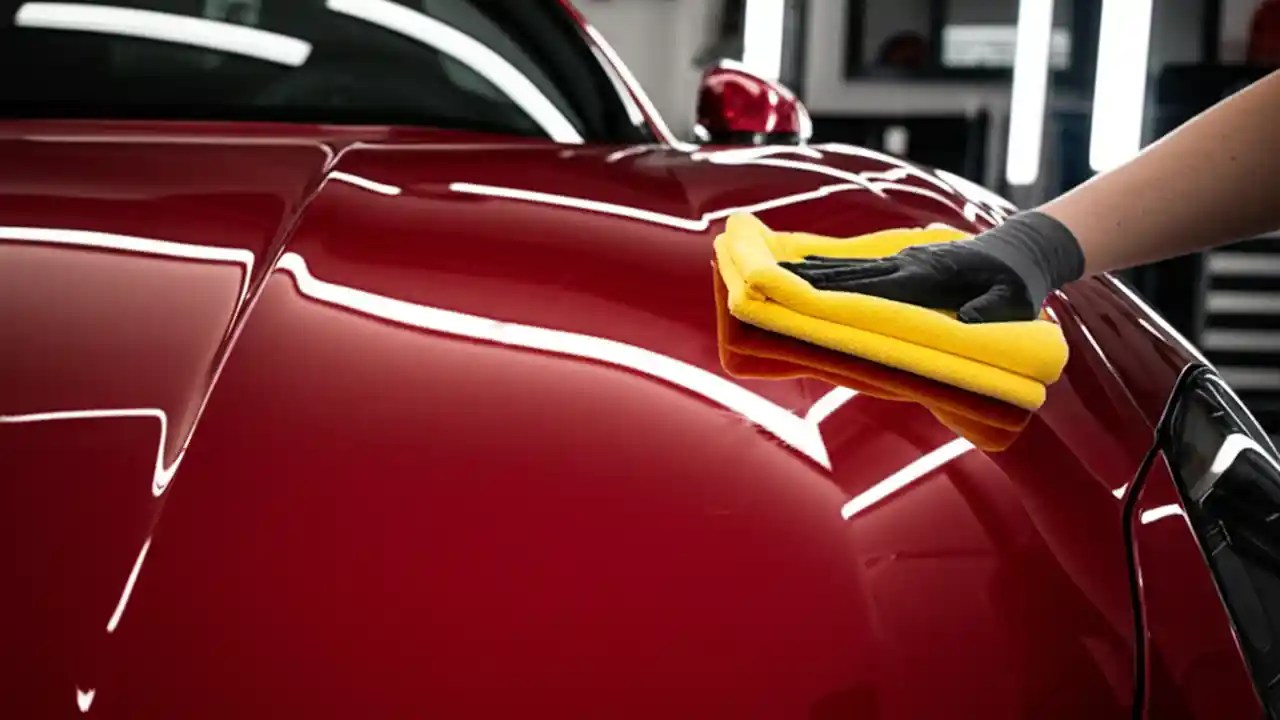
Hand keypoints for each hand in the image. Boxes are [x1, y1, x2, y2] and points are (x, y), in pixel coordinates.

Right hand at [779, 211, 1084, 322]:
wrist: (1026, 249)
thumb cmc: (1020, 284)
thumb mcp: (1015, 302)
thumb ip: (989, 314)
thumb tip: (964, 327)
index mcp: (926, 277)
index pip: (871, 290)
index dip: (834, 293)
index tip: (798, 295)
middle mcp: (907, 265)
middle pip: (848, 277)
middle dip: (807, 282)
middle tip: (765, 284)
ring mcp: (904, 261)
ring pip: (849, 270)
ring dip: (812, 274)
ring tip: (774, 275)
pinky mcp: (905, 263)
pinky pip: (861, 268)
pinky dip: (831, 269)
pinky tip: (808, 269)